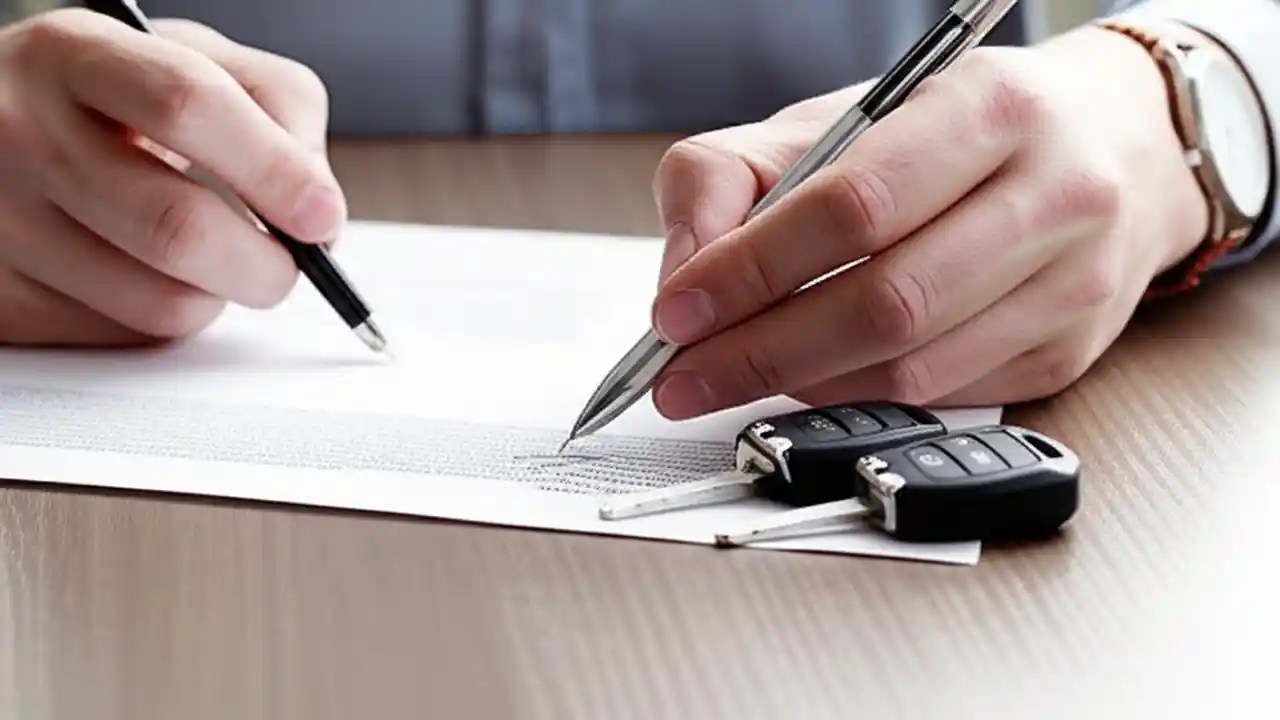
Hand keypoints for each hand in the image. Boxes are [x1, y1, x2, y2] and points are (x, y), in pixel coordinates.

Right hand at [0, 9, 343, 345]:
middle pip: (176, 227)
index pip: (188, 105)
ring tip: (206, 256)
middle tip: (288, 264)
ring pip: (160, 302)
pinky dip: (163, 316)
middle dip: (265, 264)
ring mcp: (1, 221)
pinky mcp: (2, 301)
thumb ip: (277, 104)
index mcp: (76, 54)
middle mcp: (21, 132)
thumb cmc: (115, 98)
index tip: (322, 216)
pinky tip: (144, 272)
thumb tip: (317, 203)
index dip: (274, 170)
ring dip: (217, 295)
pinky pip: (124, 337)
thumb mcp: (193, 60)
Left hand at [650, 27, 1208, 418]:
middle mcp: (1053, 196)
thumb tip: (684, 274)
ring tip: (732, 376)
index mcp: (988, 110)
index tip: (676, 312)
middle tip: (683, 377)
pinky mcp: (1068, 352)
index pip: (852, 207)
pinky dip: (856, 397)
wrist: (1109, 144)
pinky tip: (812, 377)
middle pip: (886, 304)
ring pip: (913, 369)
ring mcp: (1074, 285)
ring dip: (801, 385)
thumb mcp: (835, 118)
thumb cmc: (951, 131)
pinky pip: (939, 397)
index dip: (751, 270)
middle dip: (761, 352)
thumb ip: (732, 175)